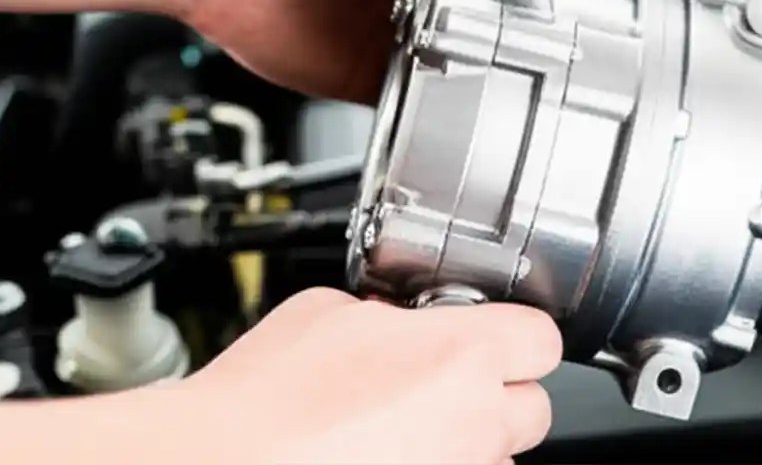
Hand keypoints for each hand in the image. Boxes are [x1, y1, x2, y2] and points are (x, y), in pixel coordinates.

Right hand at [164, 288, 562, 463]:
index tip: (496, 338)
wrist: (220, 461)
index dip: (515, 334)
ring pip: (501, 459)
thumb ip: (388, 314)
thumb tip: (396, 321)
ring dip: (471, 443)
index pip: (542, 338)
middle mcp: (475, 421)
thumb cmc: (265, 399)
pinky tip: (393, 458)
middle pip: (535, 408)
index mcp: (461, 354)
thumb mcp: (330, 312)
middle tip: (448, 386)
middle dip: (498, 394)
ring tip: (410, 433)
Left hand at [184, 0, 566, 102]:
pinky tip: (447, 121)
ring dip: (473, 85)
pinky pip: (410, 106)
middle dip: (511, 46)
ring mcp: (394, 38)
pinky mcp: (366, 79)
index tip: (566, 9)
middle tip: (542, 66)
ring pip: (454, 71)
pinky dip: (428, 117)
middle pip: (486, 26)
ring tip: (503, 97)